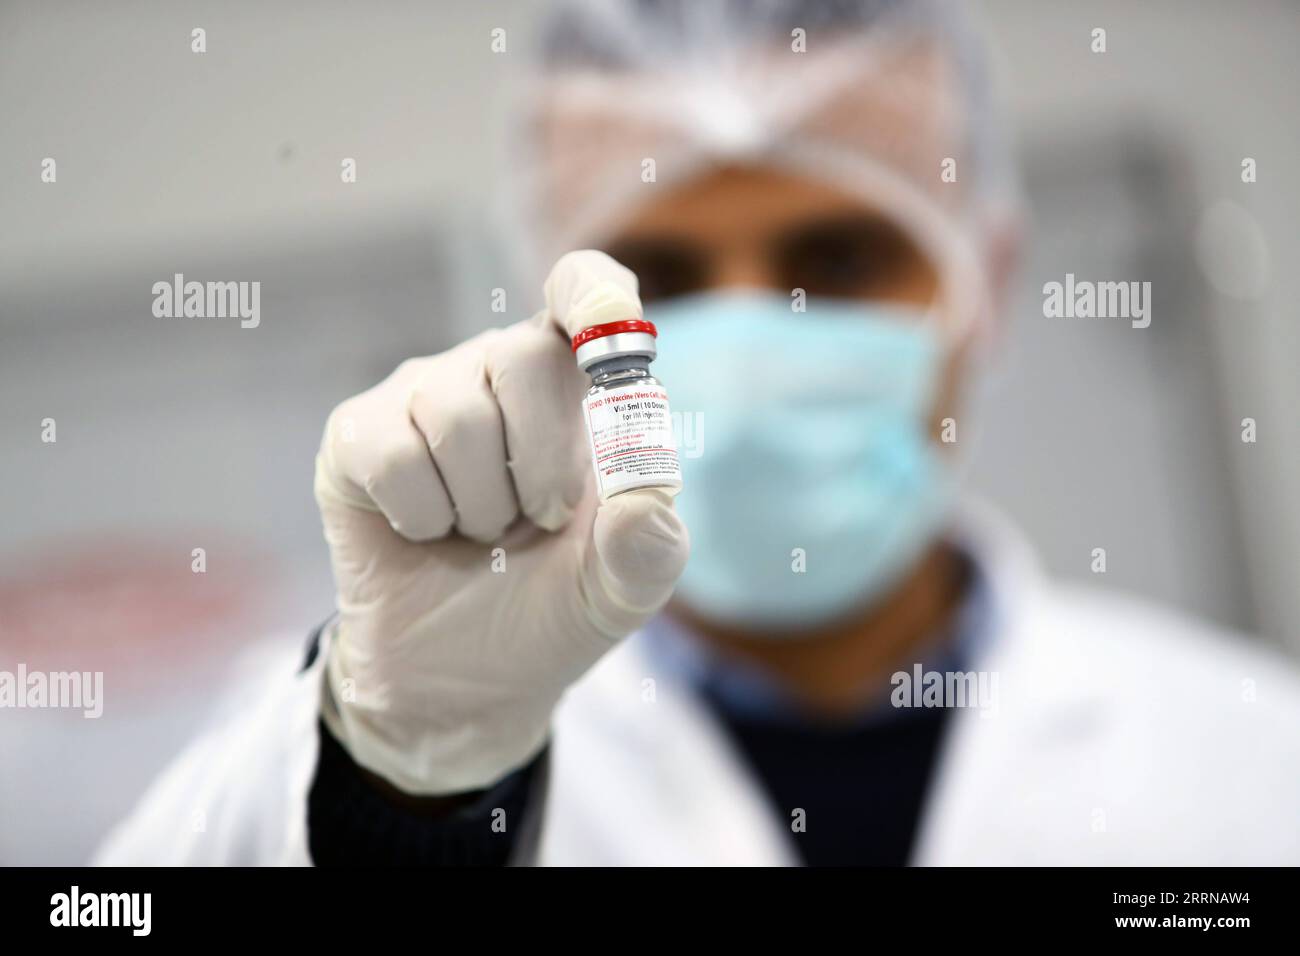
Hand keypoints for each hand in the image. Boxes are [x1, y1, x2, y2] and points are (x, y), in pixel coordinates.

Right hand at [314, 251, 688, 793]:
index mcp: (576, 388)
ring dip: (481, 505)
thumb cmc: (549, 610)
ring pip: (454, 413)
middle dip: (542, 462)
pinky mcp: (357, 434)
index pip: (585, 291)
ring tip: (481, 535)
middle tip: (539, 521)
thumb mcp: (619, 591)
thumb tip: (641, 502)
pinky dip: (420, 516)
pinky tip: (425, 534)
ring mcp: (423, 396)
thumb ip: (647, 548)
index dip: (594, 292)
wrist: (460, 680)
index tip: (603, 319)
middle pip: (522, 355)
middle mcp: (499, 371)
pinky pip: (392, 453)